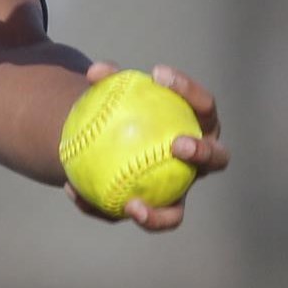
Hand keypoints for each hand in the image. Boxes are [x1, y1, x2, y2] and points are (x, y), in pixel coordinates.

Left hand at [67, 60, 227, 231]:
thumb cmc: (127, 116)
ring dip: (159, 215)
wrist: (114, 148)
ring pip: (175, 214)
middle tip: (177, 145)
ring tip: (132, 206)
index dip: (189, 90)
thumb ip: (108, 82)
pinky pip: (127, 216)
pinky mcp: (148, 215)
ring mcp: (177, 194)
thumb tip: (95, 71)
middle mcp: (197, 164)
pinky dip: (97, 208)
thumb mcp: (117, 96)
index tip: (158, 73)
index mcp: (199, 127)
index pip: (203, 106)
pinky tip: (72, 191)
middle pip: (215, 161)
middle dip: (203, 153)